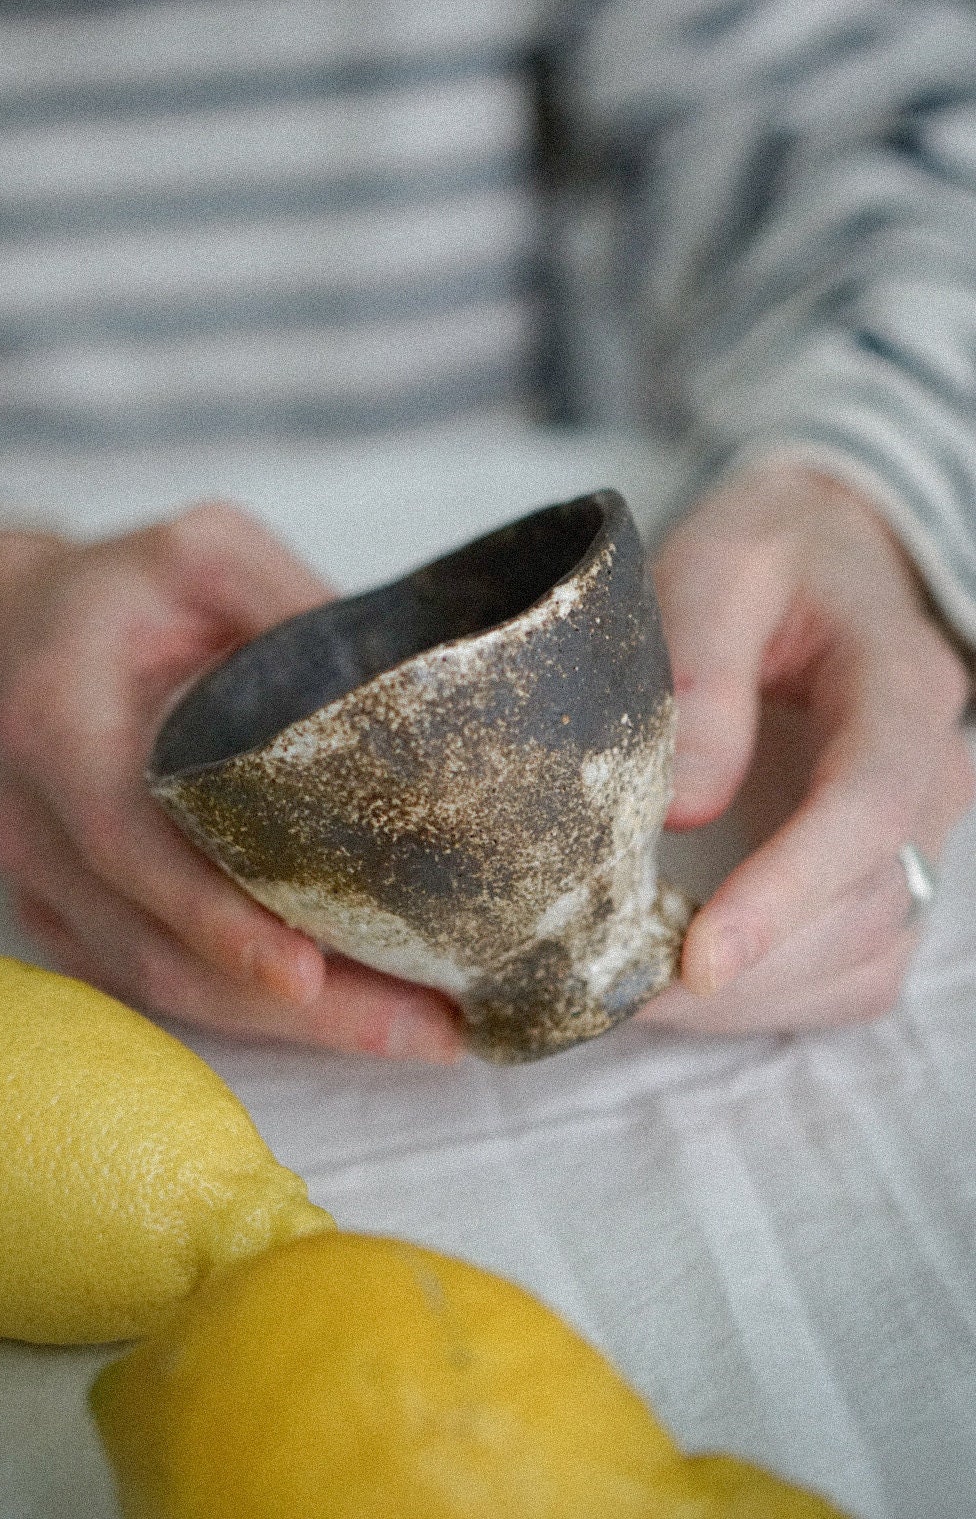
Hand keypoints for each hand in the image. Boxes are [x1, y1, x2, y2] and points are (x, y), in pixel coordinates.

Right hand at [0, 503, 462, 1061]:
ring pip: (165, 985)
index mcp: (60, 726)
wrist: (1, 634)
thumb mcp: (201, 551)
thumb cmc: (113, 593)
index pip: (130, 844)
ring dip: (291, 1026)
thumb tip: (411, 688)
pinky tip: (348, 1011)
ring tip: (419, 1031)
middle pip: (160, 950)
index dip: (215, 917)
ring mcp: (45, 885)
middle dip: (299, 1007)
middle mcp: (38, 824)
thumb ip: (290, 603)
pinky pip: (157, 981)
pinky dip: (251, 1007)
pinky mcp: (67, 917)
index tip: (308, 971)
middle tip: (427, 1029)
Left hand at [641, 462, 972, 1033]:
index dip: (787, 893)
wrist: (822, 555)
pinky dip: (775, 999)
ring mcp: (917, 832)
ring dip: (758, 998)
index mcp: (898, 685)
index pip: (867, 807)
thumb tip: (684, 810)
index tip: (698, 957)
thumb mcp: (718, 566)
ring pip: (868, 956)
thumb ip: (703, 669)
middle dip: (752, 968)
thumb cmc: (765, 555)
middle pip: (872, 904)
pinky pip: (856, 970)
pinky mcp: (885, 871)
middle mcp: (931, 771)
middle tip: (625, 989)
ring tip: (638, 994)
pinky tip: (687, 989)